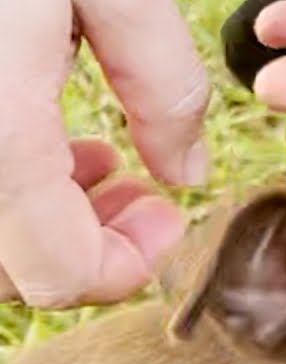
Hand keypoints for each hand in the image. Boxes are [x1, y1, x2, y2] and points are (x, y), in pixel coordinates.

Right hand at [0, 1, 210, 308]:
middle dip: (86, 247)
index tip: (166, 215)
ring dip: (42, 222)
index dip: (125, 264)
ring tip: (97, 162)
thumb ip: (162, 84)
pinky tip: (40, 133)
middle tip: (139, 197)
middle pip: (9, 271)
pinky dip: (2, 184)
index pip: (58, 274)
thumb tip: (184, 173)